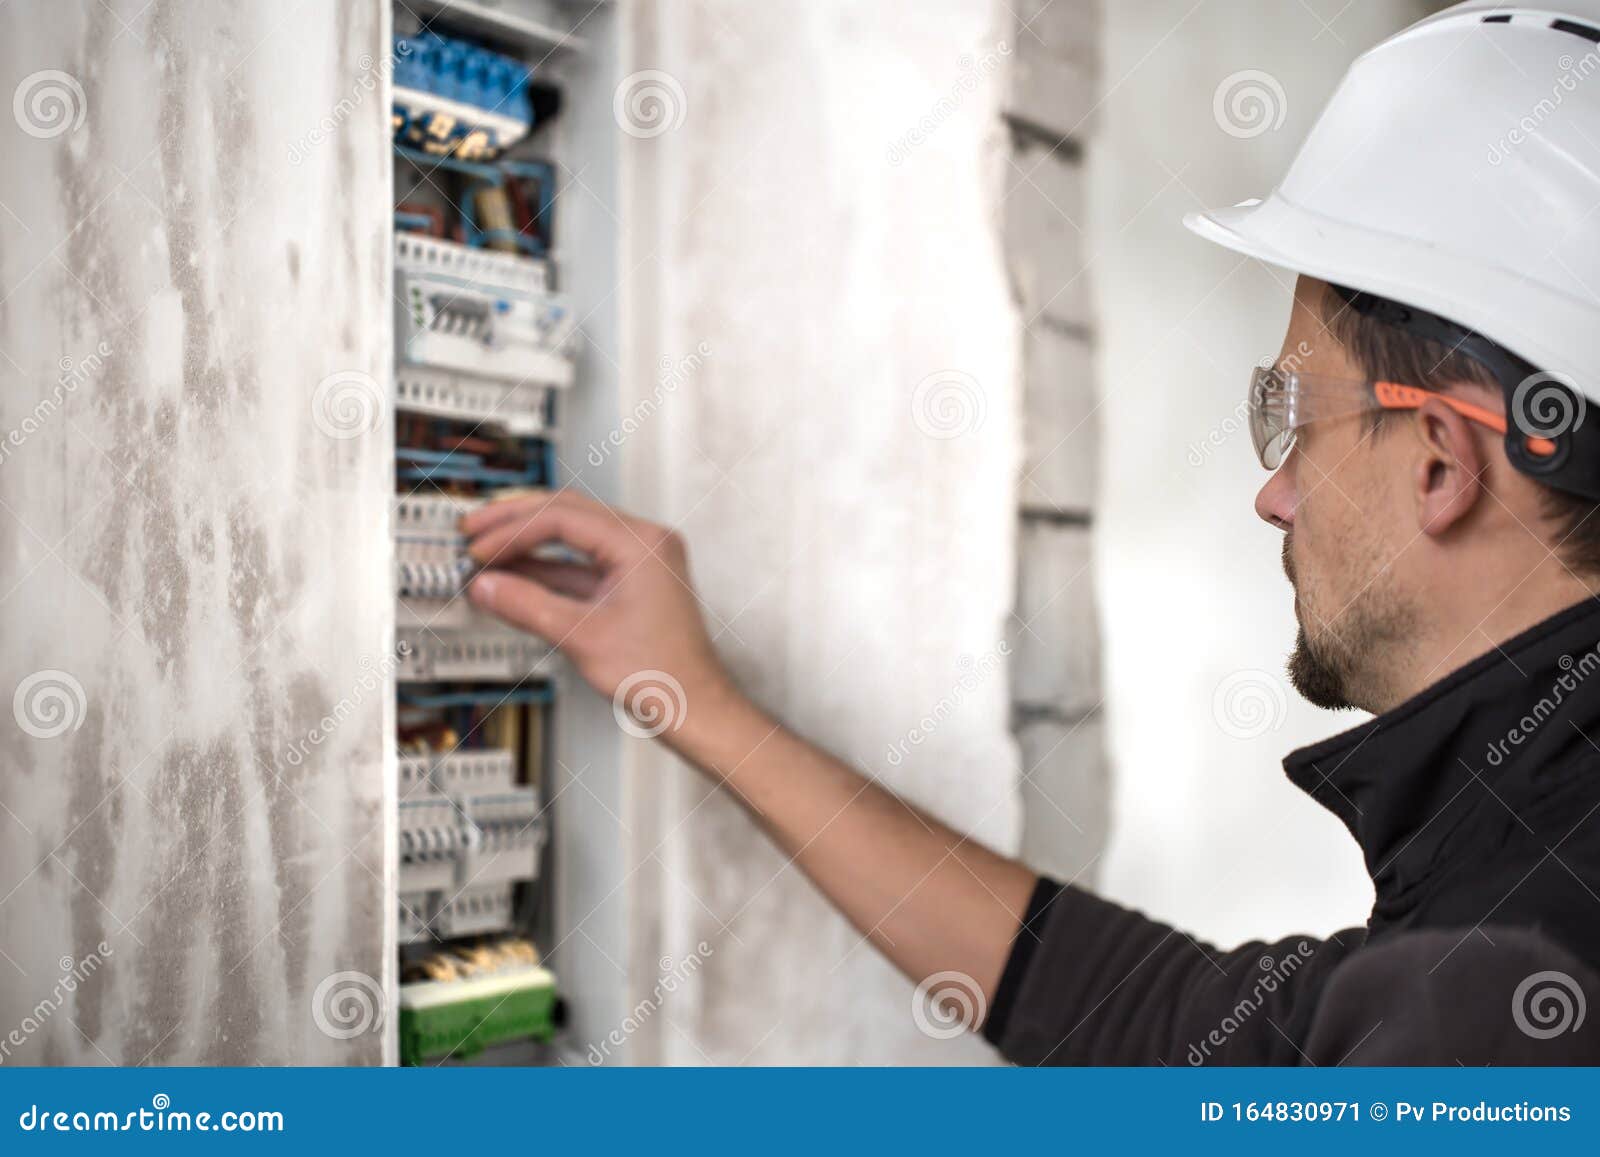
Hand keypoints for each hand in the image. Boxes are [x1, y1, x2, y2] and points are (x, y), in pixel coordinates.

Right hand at [460, 489, 733, 721]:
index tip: (477, 548)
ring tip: (484, 553)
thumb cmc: (662, 675)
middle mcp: (646, 542)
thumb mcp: (581, 637)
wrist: (695, 707)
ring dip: (527, 546)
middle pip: (567, 514)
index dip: (512, 531)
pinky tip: (512, 577)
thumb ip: (527, 606)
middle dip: (514, 523)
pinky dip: (546, 571)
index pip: (563, 518)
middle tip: (472, 532)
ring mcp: (641, 560)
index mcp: (642, 543)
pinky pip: (581, 564)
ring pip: (571, 537)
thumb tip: (485, 584)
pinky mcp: (632, 582)